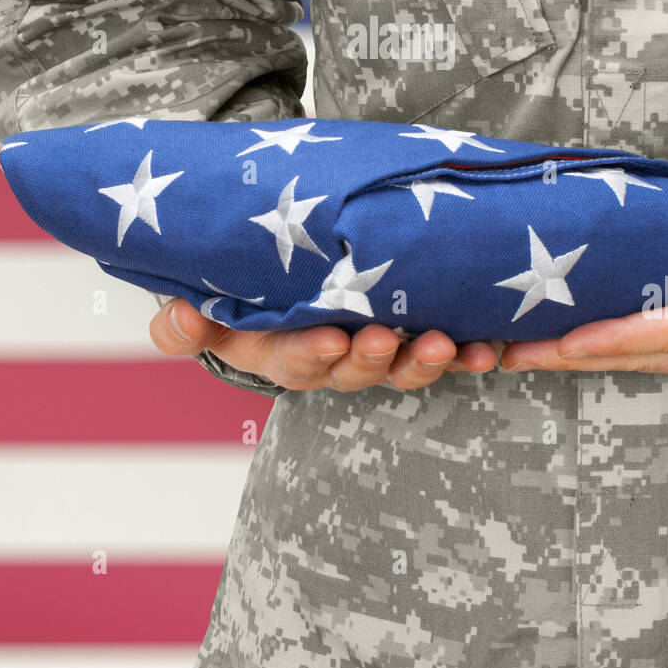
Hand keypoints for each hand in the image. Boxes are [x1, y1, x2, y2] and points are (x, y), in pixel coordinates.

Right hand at [150, 298, 500, 390]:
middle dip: (373, 357)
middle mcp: (337, 362)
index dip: (314, 353)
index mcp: (286, 355)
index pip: (298, 361)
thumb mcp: (203, 316)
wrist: (279, 297)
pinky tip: (487, 349)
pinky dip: (466, 355)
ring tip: (445, 346)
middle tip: (386, 338)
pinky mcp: (415, 339)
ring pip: (403, 367)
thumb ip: (183, 324)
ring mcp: (380, 353)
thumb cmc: (243, 308)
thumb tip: (181, 314)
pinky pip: (444, 355)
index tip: (330, 339)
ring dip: (425, 361)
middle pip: (357, 370)